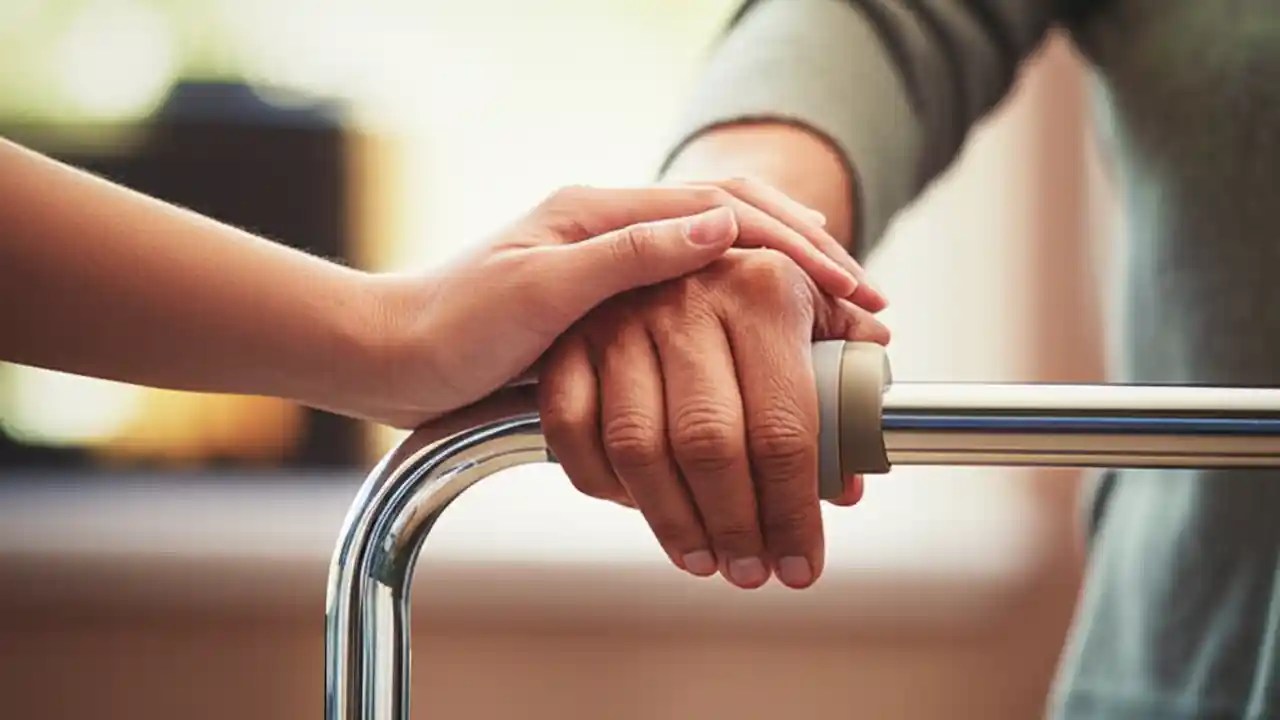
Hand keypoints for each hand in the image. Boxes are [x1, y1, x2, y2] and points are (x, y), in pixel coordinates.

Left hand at [339, 183, 874, 426]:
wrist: (385, 356)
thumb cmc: (450, 328)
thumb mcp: (540, 291)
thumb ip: (627, 255)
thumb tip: (720, 225)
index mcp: (599, 210)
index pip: (721, 211)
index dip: (793, 247)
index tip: (848, 287)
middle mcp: (609, 223)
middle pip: (730, 217)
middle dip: (804, 251)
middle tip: (867, 297)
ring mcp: (606, 256)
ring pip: (716, 246)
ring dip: (779, 269)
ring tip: (839, 298)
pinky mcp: (600, 293)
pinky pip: (689, 282)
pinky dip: (738, 294)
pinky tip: (764, 318)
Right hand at [537, 248, 890, 590]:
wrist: (675, 231)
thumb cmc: (751, 288)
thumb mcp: (811, 308)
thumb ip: (842, 380)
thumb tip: (852, 472)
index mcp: (764, 288)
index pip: (786, 428)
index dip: (795, 512)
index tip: (803, 565)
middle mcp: (689, 294)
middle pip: (711, 445)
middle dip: (736, 527)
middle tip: (751, 572)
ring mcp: (619, 317)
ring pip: (638, 447)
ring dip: (671, 521)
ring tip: (703, 559)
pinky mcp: (568, 338)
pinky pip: (574, 429)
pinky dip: (601, 482)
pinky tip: (636, 509)